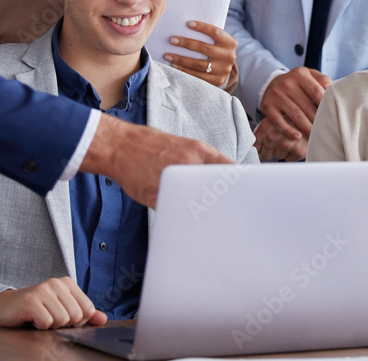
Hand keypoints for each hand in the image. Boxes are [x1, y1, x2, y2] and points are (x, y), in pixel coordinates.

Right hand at [0, 277, 107, 328]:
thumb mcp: (62, 309)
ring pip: (62, 320)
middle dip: (63, 323)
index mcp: (67, 283)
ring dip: (50, 325)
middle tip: (49, 317)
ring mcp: (43, 290)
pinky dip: (39, 326)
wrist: (6, 308)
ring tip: (40, 317)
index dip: (77, 320)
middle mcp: (56, 283)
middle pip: (76, 316)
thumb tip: (103, 319)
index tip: (62, 315)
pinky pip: (46, 322)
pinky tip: (32, 318)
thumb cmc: (36, 309)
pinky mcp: (30, 301)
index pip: (88, 309)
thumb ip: (84, 314)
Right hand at [81, 114, 232, 207]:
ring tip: (212, 222)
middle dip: (226, 203)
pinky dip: (183, 217)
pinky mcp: (159, 196)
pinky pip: (177, 211)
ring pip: (198, 204)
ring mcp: (174, 181)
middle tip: (233, 215)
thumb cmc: (149, 145)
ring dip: (206, 214)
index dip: (241, 185)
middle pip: (217, 190)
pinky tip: (186, 221)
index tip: (249, 196)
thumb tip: (220, 179)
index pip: (229, 169)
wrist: (118, 145)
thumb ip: (201, 161)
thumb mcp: (181, 146)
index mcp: (197, 150)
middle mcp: (189, 164)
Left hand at [163, 21, 236, 88]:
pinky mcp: (216, 81)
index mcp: (230, 43)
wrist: (224, 69)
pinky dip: (183, 70)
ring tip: (168, 55)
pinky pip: (197, 76)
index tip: (187, 23)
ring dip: (181, 59)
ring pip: (198, 64)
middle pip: (204, 48)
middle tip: (171, 40)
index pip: (215, 32)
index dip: (202, 27)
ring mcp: (223, 70)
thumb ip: (207, 35)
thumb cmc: (216, 49)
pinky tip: (174, 65)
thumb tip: (184, 26)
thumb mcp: (217, 41)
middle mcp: (229, 57)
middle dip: (186, 43)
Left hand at [254, 117, 307, 161]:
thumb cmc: (289, 115)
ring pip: (278, 157)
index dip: (259, 149)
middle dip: (271, 149)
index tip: (261, 148)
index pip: (255, 148)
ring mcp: (286, 145)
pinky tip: (296, 143)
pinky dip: (292, 154)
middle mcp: (274, 138)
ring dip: (282, 151)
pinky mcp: (299, 151)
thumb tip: (254, 149)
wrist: (310, 112)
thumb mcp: (272, 118)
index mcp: (264, 129)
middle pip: (266, 154)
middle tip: (279, 139)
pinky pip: (290, 159)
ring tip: (289, 139)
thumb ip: (262, 134)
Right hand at [258, 68, 331, 141]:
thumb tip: (329, 89)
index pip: (317, 92)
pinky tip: (297, 136)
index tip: (332, 116)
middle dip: (318, 120)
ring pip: (295, 115)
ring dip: (307, 128)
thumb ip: (323, 80)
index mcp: (300, 74)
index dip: (326, 106)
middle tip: (326, 131)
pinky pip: (279, 121)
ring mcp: (276, 94)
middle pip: (307, 106)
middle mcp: (287, 83)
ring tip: (315, 136)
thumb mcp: (310, 76)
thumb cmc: (298, 83)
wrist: (273, 84)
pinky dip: (288, 131)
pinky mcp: (268, 106)